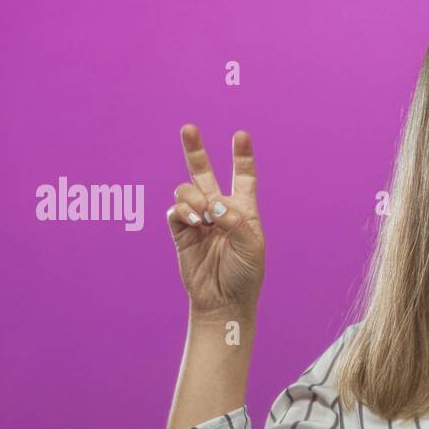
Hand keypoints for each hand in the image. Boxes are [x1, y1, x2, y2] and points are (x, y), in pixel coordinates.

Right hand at [166, 124, 265, 317]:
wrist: (224, 300)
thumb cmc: (245, 275)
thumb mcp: (252, 247)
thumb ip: (235, 221)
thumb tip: (212, 203)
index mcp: (243, 211)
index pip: (244, 178)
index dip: (242, 157)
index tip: (241, 135)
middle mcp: (219, 210)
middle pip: (205, 173)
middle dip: (195, 151)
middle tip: (188, 128)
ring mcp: (199, 220)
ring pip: (187, 191)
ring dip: (194, 197)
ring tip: (204, 216)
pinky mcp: (181, 233)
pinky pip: (176, 211)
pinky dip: (184, 211)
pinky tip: (195, 221)